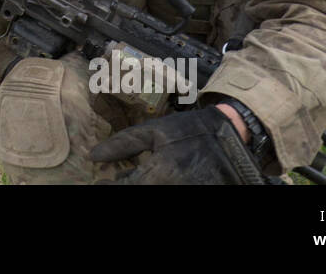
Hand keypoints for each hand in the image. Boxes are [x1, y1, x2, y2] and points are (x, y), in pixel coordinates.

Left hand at [89, 106, 264, 184]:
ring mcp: (185, 191)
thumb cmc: (190, 131)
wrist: (231, 137)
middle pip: (139, 193)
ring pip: (153, 194)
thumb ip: (124, 143)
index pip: (126, 188)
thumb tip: (94, 156)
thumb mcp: (156, 131)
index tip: (99, 182)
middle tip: (116, 181)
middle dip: (126, 186)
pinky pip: (170, 193)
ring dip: (141, 185)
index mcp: (161, 172)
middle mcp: (172, 188)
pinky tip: (153, 180)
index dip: (108, 186)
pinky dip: (157, 187)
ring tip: (135, 179)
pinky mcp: (196, 192)